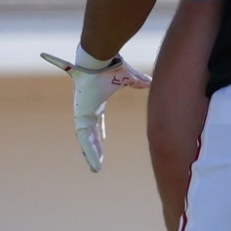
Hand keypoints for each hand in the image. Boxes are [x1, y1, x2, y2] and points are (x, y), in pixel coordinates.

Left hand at [43, 46, 151, 172]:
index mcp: (95, 104)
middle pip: (91, 135)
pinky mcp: (81, 117)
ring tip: (95, 169)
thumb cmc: (109, 67)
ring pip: (86, 140)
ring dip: (91, 155)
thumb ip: (138, 81)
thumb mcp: (128, 77)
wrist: (97, 61)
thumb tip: (150, 82)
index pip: (97, 124)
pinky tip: (93, 164)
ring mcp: (82, 114)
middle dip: (95, 149)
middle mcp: (87, 111)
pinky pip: (84, 139)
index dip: (99, 136)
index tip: (103, 144)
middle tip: (97, 164)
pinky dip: (89, 152)